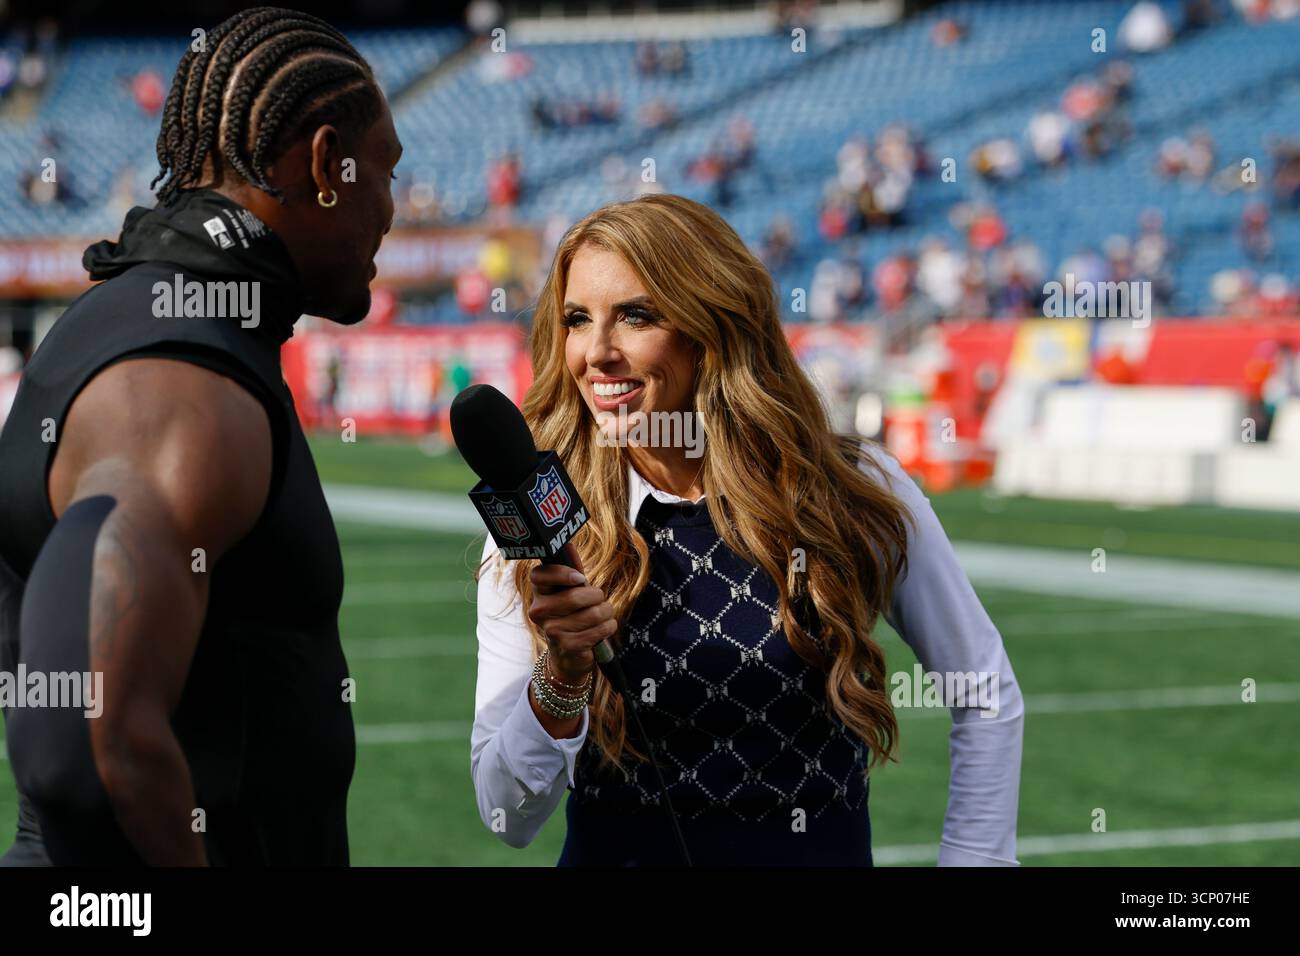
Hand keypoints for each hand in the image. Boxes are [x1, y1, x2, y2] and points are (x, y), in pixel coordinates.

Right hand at [527, 563, 615, 681]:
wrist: (567, 654)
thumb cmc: (571, 615)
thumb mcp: (569, 591)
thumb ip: (570, 569)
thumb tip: (567, 544)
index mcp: (538, 593)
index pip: (540, 575)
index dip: (563, 573)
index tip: (580, 579)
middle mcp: (539, 611)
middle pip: (575, 596)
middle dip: (597, 596)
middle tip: (599, 599)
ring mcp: (551, 630)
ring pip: (593, 613)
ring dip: (606, 612)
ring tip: (603, 614)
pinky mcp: (567, 645)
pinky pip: (599, 629)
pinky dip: (608, 627)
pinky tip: (603, 627)